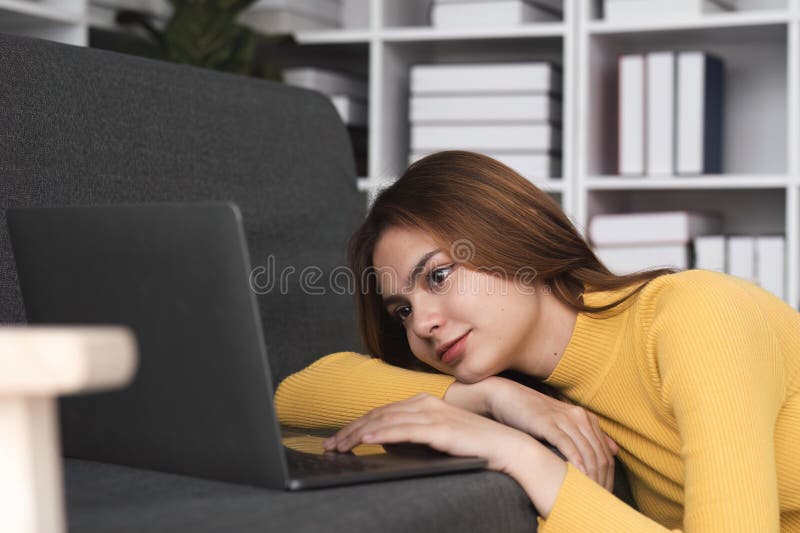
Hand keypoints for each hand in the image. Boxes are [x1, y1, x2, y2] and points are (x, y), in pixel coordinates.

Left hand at [323, 393, 535, 472]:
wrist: (505, 447)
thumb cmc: (472, 445)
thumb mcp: (437, 436)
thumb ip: (414, 434)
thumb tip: (385, 442)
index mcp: (423, 402)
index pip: (381, 413)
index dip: (356, 425)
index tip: (338, 439)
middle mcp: (424, 403)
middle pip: (378, 415)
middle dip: (349, 431)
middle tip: (329, 446)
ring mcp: (432, 414)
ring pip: (385, 423)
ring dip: (358, 435)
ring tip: (340, 446)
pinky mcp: (439, 429)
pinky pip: (403, 431)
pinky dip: (381, 435)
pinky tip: (366, 441)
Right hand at [446, 377, 617, 490]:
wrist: (507, 397)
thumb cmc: (533, 415)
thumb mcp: (562, 423)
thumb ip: (588, 435)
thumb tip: (614, 450)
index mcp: (585, 417)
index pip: (605, 451)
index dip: (608, 475)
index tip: (603, 493)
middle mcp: (579, 416)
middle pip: (598, 453)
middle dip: (601, 478)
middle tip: (598, 497)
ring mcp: (564, 418)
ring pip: (586, 450)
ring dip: (590, 474)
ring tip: (589, 492)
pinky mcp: (548, 422)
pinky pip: (567, 444)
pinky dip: (575, 461)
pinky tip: (576, 476)